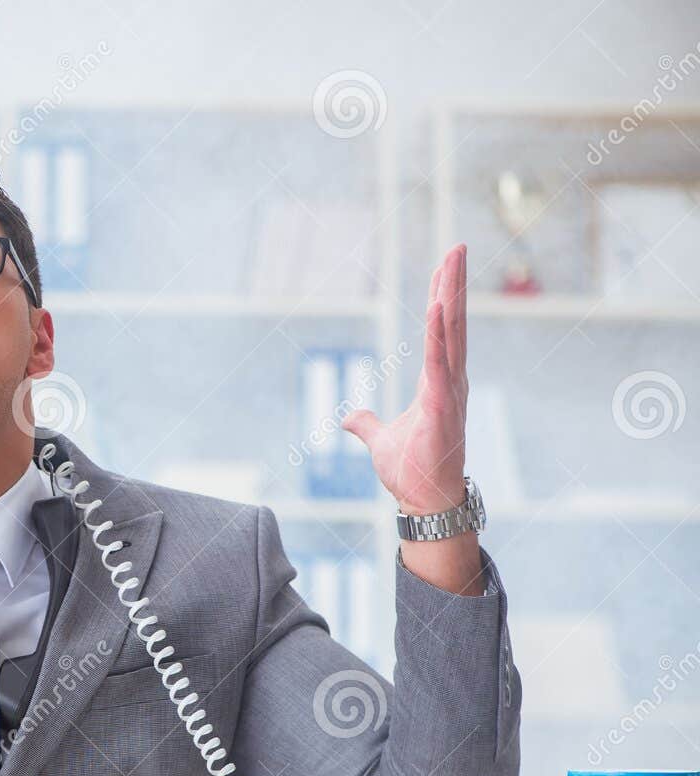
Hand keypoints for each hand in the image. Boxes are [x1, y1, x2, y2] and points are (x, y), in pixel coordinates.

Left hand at [341, 244, 468, 515]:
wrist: (425, 501)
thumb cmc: (411, 471)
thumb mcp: (380, 440)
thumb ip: (365, 424)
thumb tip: (347, 417)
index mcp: (437, 383)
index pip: (441, 331)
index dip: (442, 298)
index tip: (444, 267)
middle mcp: (449, 380)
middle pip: (453, 322)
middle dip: (454, 283)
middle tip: (457, 246)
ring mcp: (449, 391)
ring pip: (453, 334)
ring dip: (451, 296)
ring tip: (452, 261)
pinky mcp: (442, 405)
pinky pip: (441, 364)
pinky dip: (440, 336)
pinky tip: (438, 307)